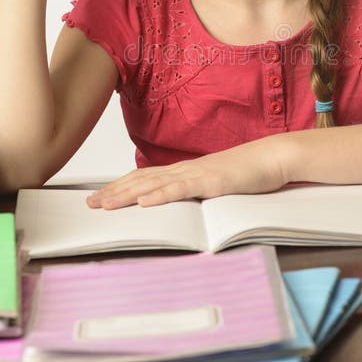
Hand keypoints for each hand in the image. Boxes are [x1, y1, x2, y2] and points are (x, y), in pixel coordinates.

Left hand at [86, 135, 289, 209]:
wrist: (271, 157)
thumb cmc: (247, 172)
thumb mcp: (215, 184)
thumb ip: (195, 191)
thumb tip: (178, 203)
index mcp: (184, 171)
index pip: (145, 178)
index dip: (120, 186)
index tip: (99, 196)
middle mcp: (184, 170)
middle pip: (141, 180)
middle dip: (114, 192)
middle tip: (90, 204)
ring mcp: (197, 174)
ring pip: (155, 185)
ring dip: (127, 195)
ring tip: (105, 204)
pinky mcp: (211, 182)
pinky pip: (182, 189)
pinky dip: (160, 196)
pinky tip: (144, 203)